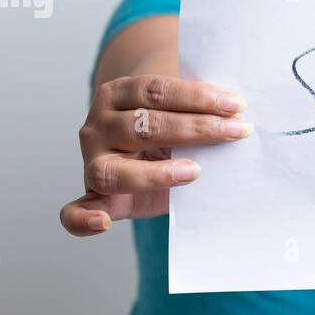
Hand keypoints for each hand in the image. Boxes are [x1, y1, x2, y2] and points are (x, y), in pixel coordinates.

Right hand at [59, 75, 251, 236]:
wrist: (143, 145)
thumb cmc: (168, 127)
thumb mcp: (179, 112)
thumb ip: (196, 111)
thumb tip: (240, 114)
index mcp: (118, 93)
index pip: (156, 91)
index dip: (197, 98)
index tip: (236, 106)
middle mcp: (99, 125)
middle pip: (142, 126)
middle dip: (195, 128)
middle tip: (235, 132)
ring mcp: (93, 161)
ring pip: (113, 171)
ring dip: (156, 174)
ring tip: (194, 172)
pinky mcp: (94, 196)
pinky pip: (74, 210)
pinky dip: (83, 219)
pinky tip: (103, 223)